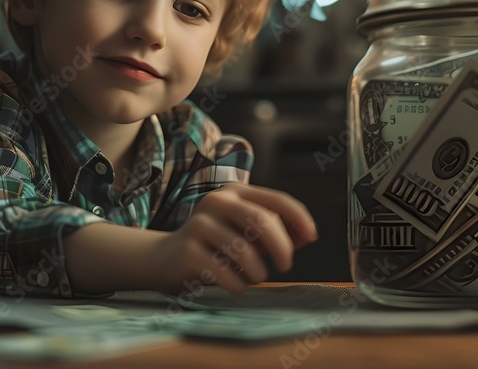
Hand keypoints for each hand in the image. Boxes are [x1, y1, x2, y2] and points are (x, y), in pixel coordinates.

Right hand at [151, 183, 317, 293]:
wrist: (165, 258)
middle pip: (262, 221)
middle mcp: (216, 201)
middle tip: (286, 266)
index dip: (299, 218)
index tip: (312, 237)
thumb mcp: (246, 232)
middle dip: (281, 247)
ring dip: (258, 272)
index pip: (276, 199)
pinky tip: (234, 284)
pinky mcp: (188, 250)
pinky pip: (226, 273)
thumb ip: (277, 232)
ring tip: (254, 277)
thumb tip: (307, 236)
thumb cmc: (216, 245)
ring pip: (245, 251)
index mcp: (235, 192)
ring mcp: (199, 224)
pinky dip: (238, 285)